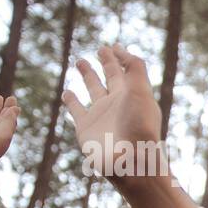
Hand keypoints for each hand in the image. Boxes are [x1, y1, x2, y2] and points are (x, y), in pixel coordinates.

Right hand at [62, 44, 165, 178]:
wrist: (129, 161)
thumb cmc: (139, 127)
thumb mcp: (141, 91)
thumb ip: (134, 68)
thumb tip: (119, 49)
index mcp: (133, 94)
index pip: (125, 70)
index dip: (120, 57)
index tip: (113, 45)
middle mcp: (117, 103)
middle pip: (111, 77)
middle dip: (106, 63)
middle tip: (100, 49)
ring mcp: (101, 114)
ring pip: (92, 89)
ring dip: (87, 76)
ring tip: (80, 61)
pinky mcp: (85, 127)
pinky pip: (76, 109)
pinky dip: (71, 100)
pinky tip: (67, 92)